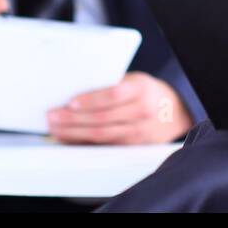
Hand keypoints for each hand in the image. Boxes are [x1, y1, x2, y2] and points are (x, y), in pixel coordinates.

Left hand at [47, 72, 191, 143]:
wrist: (175, 112)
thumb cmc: (147, 92)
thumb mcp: (135, 81)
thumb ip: (111, 85)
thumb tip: (75, 92)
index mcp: (141, 89)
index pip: (113, 95)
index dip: (91, 100)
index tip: (70, 102)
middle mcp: (142, 112)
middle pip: (102, 118)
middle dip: (73, 119)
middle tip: (52, 117)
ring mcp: (138, 132)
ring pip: (101, 135)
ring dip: (74, 133)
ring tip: (55, 129)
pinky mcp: (133, 146)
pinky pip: (104, 146)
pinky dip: (84, 143)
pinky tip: (69, 139)